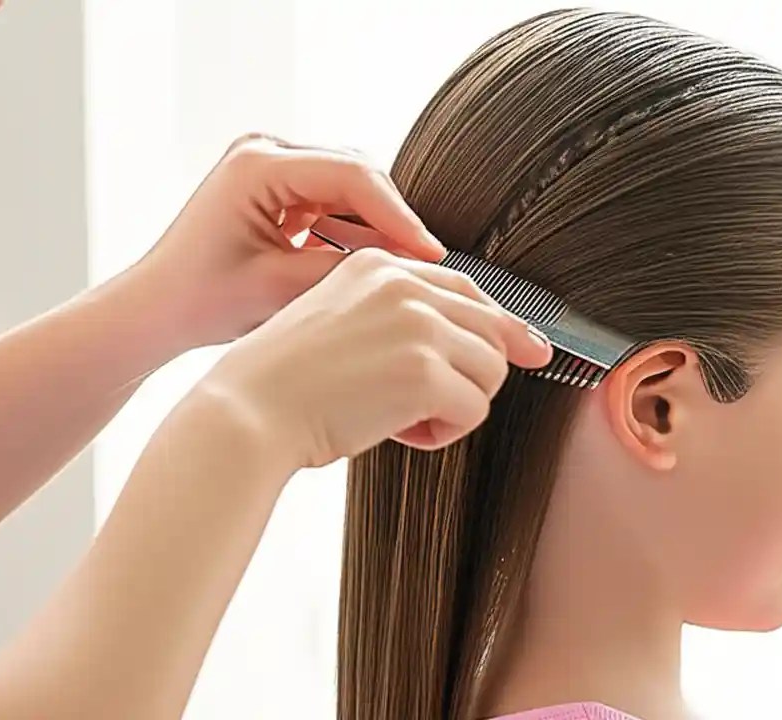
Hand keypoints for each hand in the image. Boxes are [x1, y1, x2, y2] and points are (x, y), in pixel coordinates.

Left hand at [130, 133, 446, 349]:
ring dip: (375, 223)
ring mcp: (268, 162)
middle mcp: (263, 150)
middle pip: (355, 173)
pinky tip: (368, 262)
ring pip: (349, 184)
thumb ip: (347, 270)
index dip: (398, 215)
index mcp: (257, 165)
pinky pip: (332, 196)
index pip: (352, 175)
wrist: (156, 309)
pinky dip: (353, 227)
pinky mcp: (275, 183)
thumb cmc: (202, 301)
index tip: (430, 252)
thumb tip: (410, 266)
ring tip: (402, 267)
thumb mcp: (282, 289)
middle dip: (392, 218)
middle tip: (425, 264)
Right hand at [194, 247, 552, 469]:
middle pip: (491, 331)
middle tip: (430, 407)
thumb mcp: (346, 323)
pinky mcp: (424, 371)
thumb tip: (496, 346)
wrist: (249, 412)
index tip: (532, 349)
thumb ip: (405, 319)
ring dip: (457, 406)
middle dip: (474, 377)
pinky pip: (474, 410)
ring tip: (406, 418)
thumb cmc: (289, 384)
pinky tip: (401, 432)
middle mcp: (404, 284)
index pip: (467, 288)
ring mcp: (418, 324)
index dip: (503, 324)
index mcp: (380, 265)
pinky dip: (444, 433)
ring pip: (490, 372)